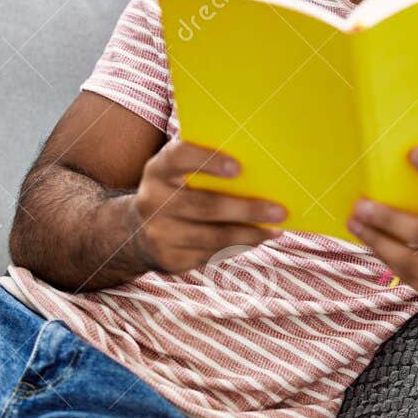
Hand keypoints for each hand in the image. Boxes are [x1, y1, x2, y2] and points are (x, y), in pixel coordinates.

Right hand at [128, 140, 285, 273]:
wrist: (138, 232)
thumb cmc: (175, 191)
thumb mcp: (178, 172)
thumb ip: (205, 161)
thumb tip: (259, 162)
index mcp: (157, 170)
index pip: (179, 158)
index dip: (208, 161)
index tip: (238, 168)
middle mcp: (152, 202)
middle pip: (205, 206)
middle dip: (247, 209)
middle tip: (279, 211)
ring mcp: (159, 234)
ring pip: (214, 237)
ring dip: (250, 234)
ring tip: (275, 230)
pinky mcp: (170, 260)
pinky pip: (212, 254)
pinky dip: (239, 247)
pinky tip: (256, 239)